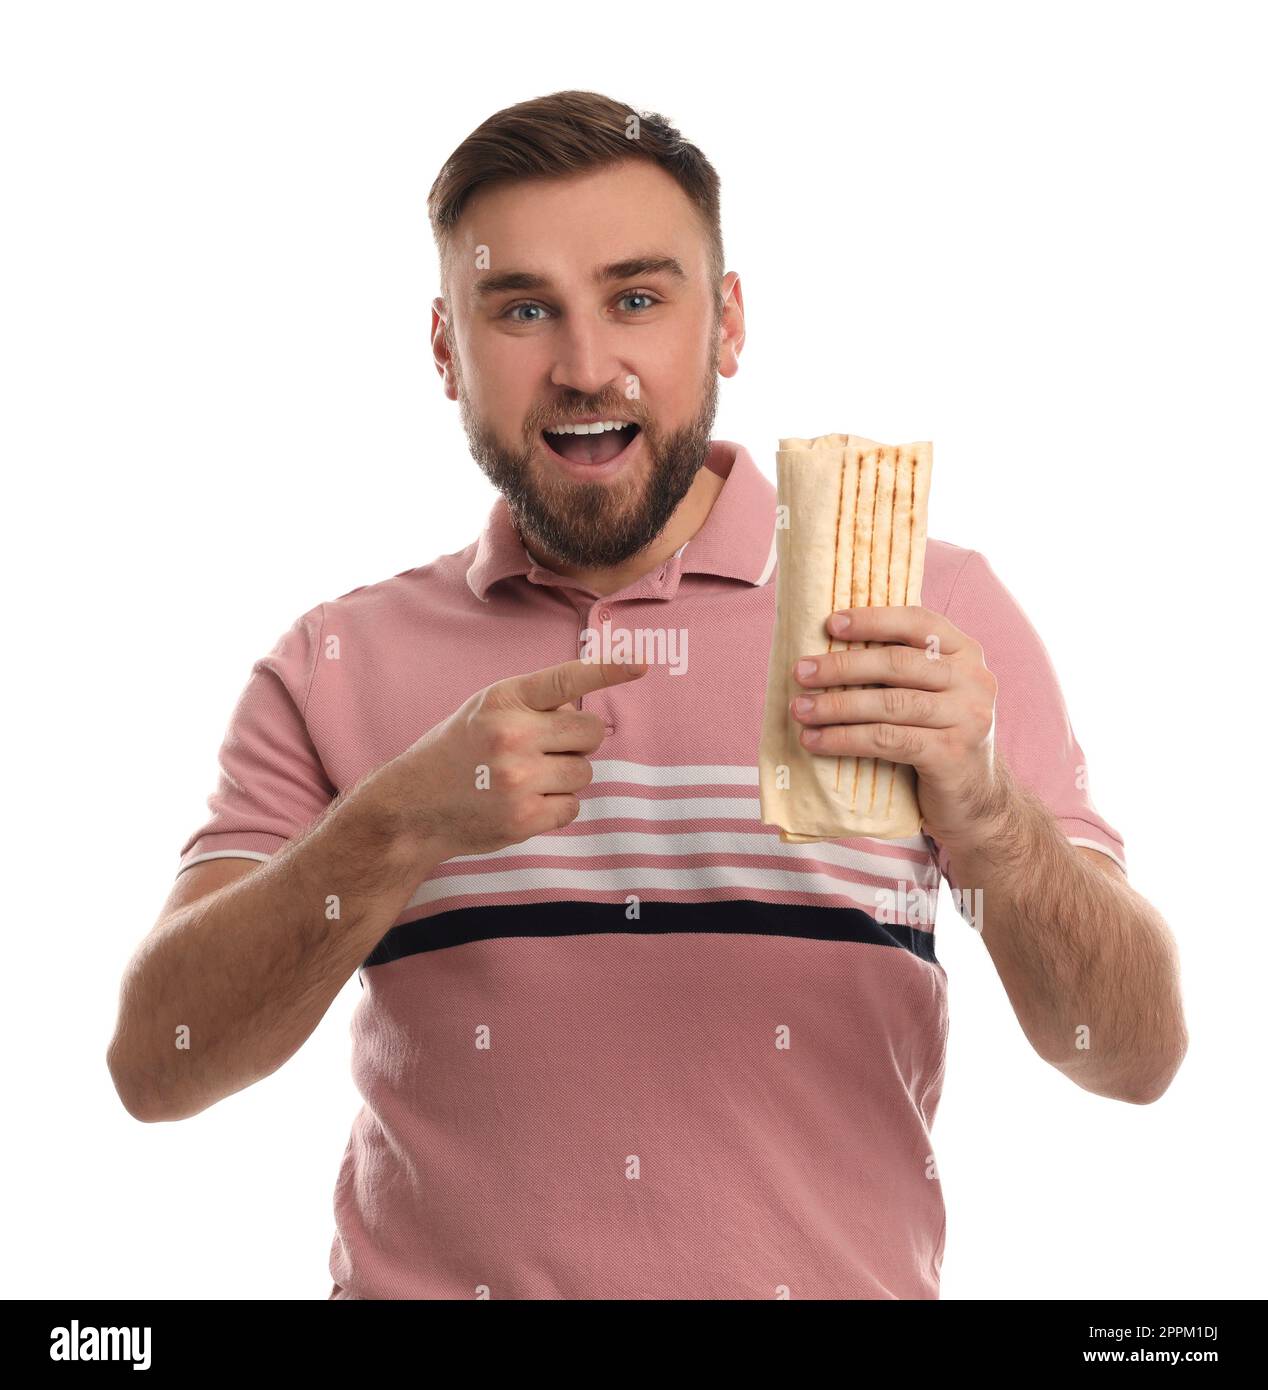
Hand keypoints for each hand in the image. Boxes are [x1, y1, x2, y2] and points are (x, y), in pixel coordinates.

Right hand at [372, 657, 647, 859]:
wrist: (411, 807)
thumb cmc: (457, 752)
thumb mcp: (486, 711)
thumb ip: (535, 705)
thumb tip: (588, 716)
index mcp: (503, 699)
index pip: (567, 679)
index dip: (608, 670)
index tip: (642, 664)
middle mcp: (511, 735)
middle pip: (590, 734)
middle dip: (577, 743)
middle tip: (543, 751)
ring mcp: (518, 779)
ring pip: (584, 773)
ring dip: (565, 778)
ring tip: (524, 780)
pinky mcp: (523, 818)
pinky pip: (572, 808)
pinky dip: (555, 808)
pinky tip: (522, 805)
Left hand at [788, 606, 1008, 849]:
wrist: (975, 798)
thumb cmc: (936, 735)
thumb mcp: (930, 693)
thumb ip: (901, 668)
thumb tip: (827, 650)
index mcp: (966, 652)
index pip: (918, 622)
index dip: (873, 620)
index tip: (830, 624)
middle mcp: (974, 679)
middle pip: (898, 663)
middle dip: (843, 666)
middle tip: (801, 672)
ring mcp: (968, 717)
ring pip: (890, 704)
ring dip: (837, 706)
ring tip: (800, 710)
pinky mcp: (952, 754)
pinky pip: (889, 741)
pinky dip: (846, 739)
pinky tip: (817, 741)